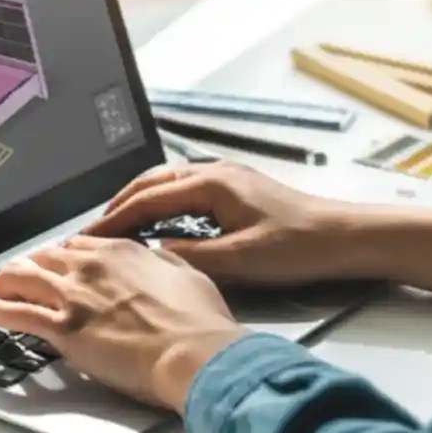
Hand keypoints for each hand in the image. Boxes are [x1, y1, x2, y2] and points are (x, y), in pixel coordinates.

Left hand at [0, 236, 246, 411]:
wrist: (194, 354)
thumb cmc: (198, 323)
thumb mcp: (187, 275)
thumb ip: (162, 263)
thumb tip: (154, 259)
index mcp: (121, 250)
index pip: (77, 244)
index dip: (63, 257)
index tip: (59, 266)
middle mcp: (91, 266)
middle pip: (44, 256)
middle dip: (31, 267)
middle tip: (25, 279)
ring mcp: (73, 296)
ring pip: (20, 276)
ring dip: (4, 282)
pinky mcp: (61, 329)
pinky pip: (11, 313)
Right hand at [83, 161, 356, 285]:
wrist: (344, 237)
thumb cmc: (300, 246)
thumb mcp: (239, 259)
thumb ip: (190, 257)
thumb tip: (151, 256)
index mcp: (211, 184)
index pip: (146, 201)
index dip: (112, 221)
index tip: (87, 239)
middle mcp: (215, 173)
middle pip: (150, 184)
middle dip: (117, 207)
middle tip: (91, 233)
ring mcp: (227, 178)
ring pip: (166, 185)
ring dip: (137, 203)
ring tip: (115, 227)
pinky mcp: (237, 190)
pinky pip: (184, 191)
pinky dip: (160, 204)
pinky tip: (158, 224)